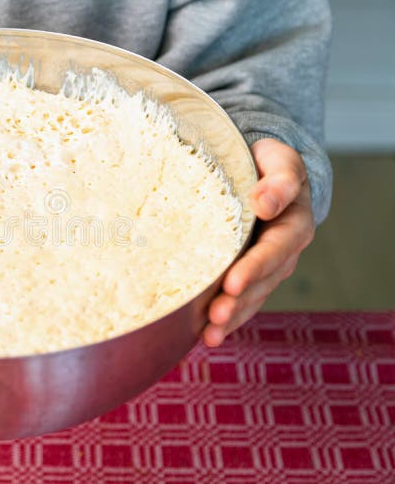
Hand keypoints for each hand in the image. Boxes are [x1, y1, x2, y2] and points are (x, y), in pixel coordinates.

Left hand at [203, 138, 314, 346]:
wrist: (260, 169)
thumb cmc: (267, 163)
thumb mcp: (279, 162)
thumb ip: (279, 181)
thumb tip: (265, 203)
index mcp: (293, 225)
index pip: (273, 251)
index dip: (254, 268)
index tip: (232, 283)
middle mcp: (282, 253)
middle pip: (260, 283)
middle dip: (238, 302)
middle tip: (214, 317)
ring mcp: (265, 268)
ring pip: (250, 299)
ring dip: (230, 318)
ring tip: (209, 335)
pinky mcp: (247, 275)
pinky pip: (239, 301)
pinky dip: (225, 319)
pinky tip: (205, 336)